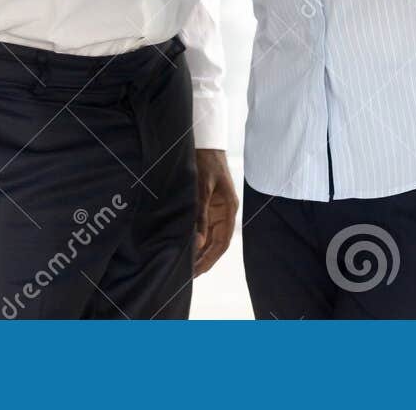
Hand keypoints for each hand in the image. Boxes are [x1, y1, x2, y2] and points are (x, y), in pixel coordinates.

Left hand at [193, 148, 237, 276]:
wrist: (205, 141)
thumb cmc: (205, 161)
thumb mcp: (201, 187)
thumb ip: (200, 215)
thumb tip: (199, 242)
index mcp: (229, 208)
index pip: (222, 242)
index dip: (210, 258)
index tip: (197, 272)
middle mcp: (225, 211)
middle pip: (217, 243)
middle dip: (204, 259)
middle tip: (189, 275)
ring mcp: (217, 209)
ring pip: (211, 237)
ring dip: (200, 251)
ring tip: (186, 266)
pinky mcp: (208, 204)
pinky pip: (204, 227)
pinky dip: (197, 239)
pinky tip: (187, 247)